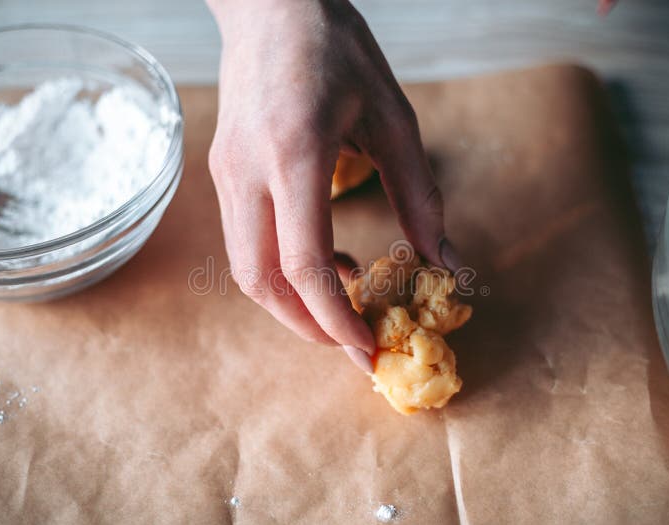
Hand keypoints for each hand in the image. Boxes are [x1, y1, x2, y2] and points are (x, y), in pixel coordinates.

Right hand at [206, 0, 464, 370]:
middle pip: (261, 283)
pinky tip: (324, 261)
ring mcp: (226, 173)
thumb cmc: (336, 48)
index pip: (305, 263)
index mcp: (295, 153)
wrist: (271, 4)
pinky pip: (244, 242)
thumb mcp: (393, 115)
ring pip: (245, 269)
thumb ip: (420, 195)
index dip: (335, 317)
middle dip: (307, 327)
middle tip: (353, 343)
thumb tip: (446, 261)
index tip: (366, 346)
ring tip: (344, 304)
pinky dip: (280, 272)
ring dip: (292, 304)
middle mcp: (247, 171)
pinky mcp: (221, 172)